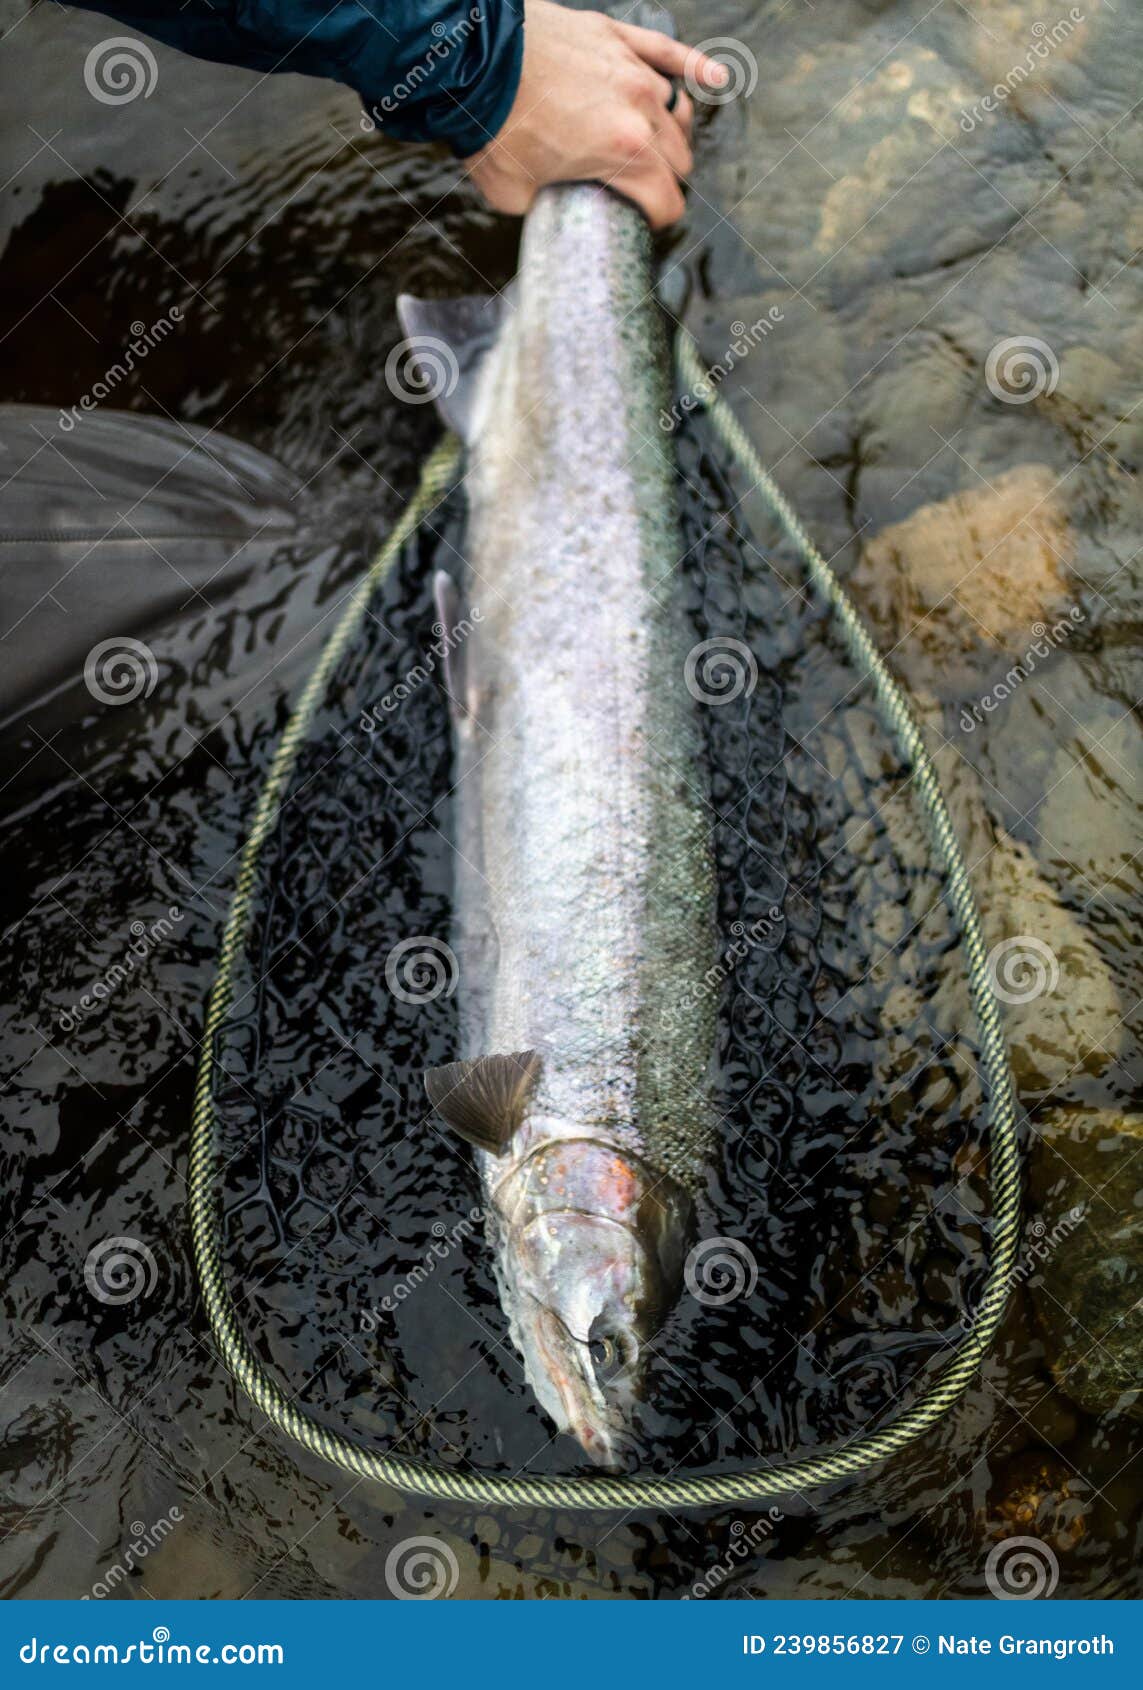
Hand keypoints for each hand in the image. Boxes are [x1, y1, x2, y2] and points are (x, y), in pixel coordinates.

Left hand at [465, 2, 727, 229]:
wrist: (469, 59)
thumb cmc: (490, 129)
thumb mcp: (518, 196)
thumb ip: (552, 203)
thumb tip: (556, 207)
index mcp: (624, 155)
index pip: (667, 201)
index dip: (657, 220)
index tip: (641, 224)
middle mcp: (639, 110)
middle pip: (678, 158)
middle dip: (664, 181)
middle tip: (640, 190)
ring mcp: (632, 70)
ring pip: (675, 113)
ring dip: (669, 136)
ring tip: (654, 148)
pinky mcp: (615, 39)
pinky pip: (668, 52)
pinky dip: (695, 66)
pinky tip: (717, 77)